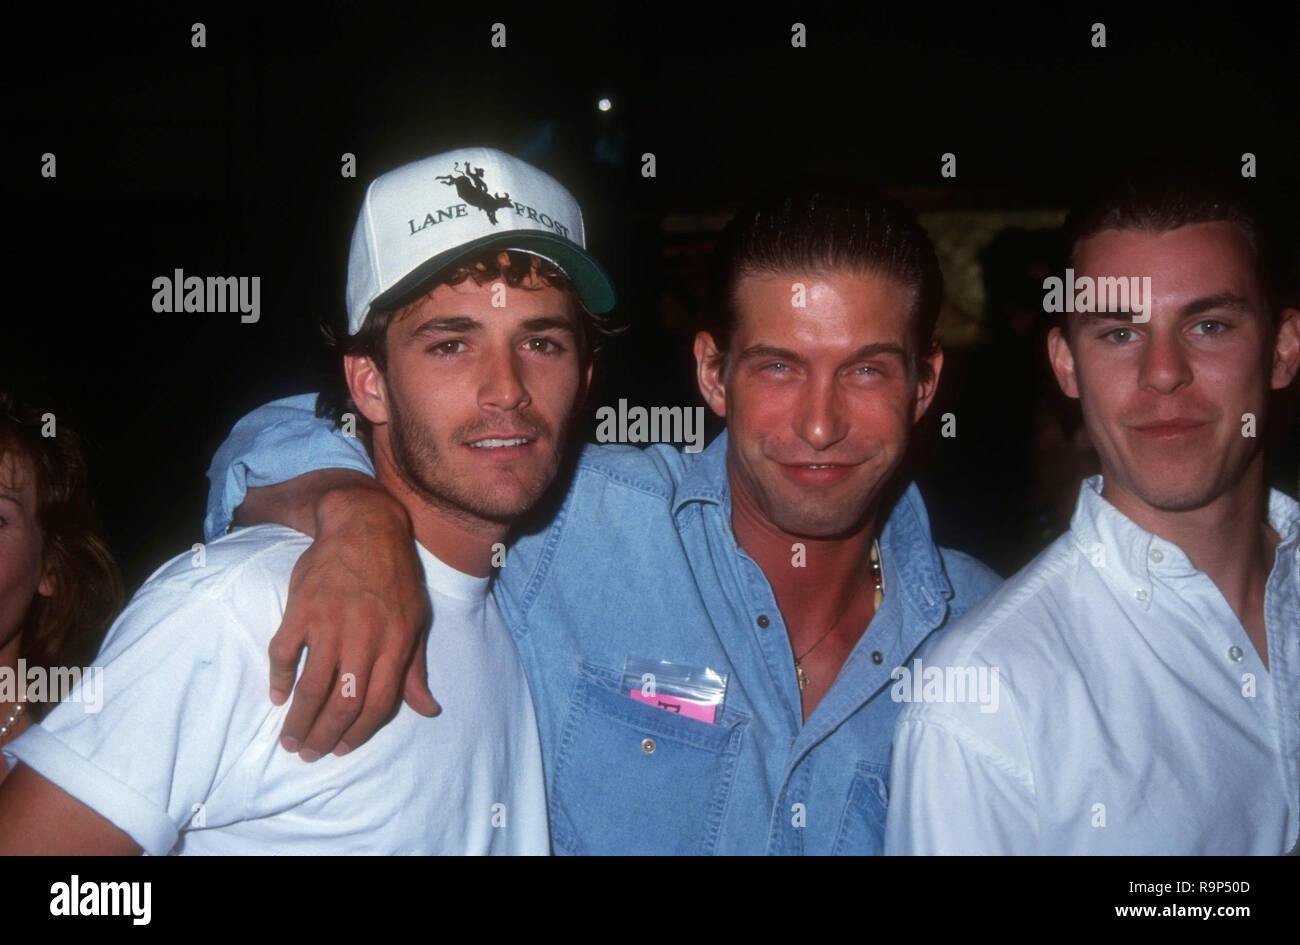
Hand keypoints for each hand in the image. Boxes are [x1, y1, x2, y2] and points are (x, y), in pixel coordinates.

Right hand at [268, 485, 437, 759]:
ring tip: (290, 739)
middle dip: (325, 735)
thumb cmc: (395, 576)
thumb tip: (428, 709)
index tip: (342, 748)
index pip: (379, 702)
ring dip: (299, 719)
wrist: (365, 526)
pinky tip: (277, 696)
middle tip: (309, 753)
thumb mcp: (416, 620)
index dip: (359, 732)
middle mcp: (364, 637)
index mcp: (396, 642)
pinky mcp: (301, 609)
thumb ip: (415, 668)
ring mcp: (330, 623)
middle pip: (344, 702)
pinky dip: (279, 679)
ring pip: (313, 686)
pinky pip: (284, 653)